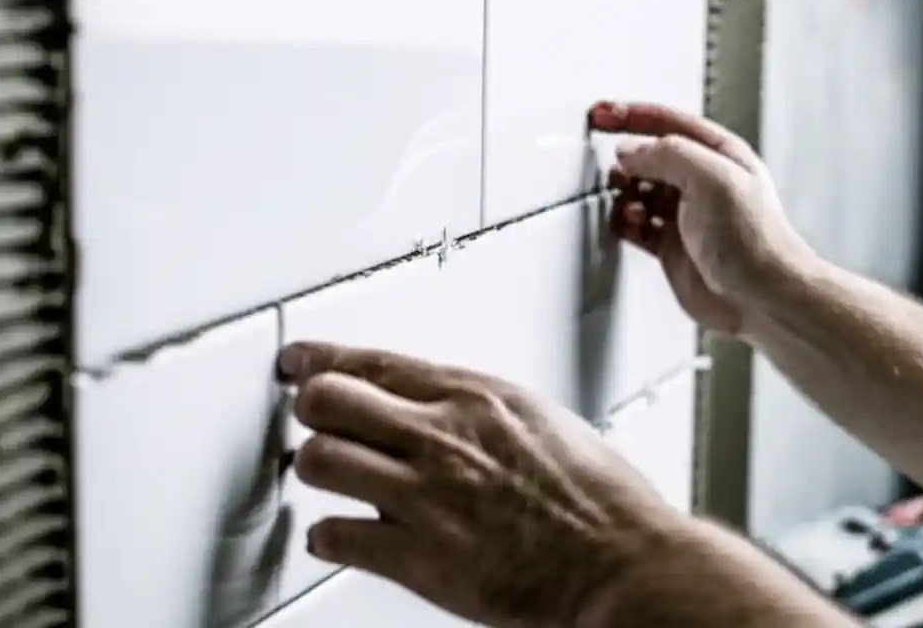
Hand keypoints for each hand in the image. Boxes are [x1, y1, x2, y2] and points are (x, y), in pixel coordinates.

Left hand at [278, 342, 688, 627]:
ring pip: (321, 460)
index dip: (322, 358)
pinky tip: (336, 535)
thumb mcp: (540, 420)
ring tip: (327, 475)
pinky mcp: (421, 558)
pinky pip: (339, 536)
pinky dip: (328, 536)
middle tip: (309, 417)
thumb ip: (479, 410)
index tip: (299, 361)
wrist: (623, 563)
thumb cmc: (600, 500)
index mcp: (475, 398)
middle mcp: (442, 438)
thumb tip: (440, 406)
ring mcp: (426, 497)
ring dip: (317, 467)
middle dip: (310, 405)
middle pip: (330, 399)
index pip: (375, 363)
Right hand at [590, 101, 815, 334]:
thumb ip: (666, 155)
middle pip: (649, 156)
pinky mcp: (670, 245)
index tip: (602, 114)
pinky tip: (630, 222)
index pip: (667, 122)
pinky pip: (634, 224)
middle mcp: (700, 182)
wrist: (759, 297)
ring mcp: (684, 214)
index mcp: (718, 155)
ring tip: (630, 202)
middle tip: (614, 166)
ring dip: (624, 193)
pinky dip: (624, 221)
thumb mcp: (712, 178)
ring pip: (637, 190)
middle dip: (626, 158)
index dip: (631, 115)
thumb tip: (629, 150)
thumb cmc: (754, 240)